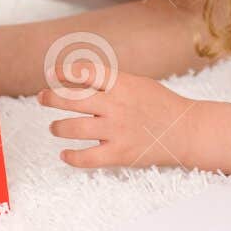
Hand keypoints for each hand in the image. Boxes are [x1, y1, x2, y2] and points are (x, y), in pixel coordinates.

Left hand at [38, 68, 195, 169]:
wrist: (187, 130)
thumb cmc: (162, 105)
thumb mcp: (138, 83)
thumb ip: (112, 82)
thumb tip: (81, 78)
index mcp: (121, 84)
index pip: (85, 72)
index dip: (63, 72)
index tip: (50, 74)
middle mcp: (116, 105)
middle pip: (72, 99)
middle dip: (51, 97)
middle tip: (43, 98)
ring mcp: (117, 130)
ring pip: (73, 128)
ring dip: (57, 126)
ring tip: (55, 127)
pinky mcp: (120, 153)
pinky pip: (87, 158)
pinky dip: (71, 157)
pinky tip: (66, 154)